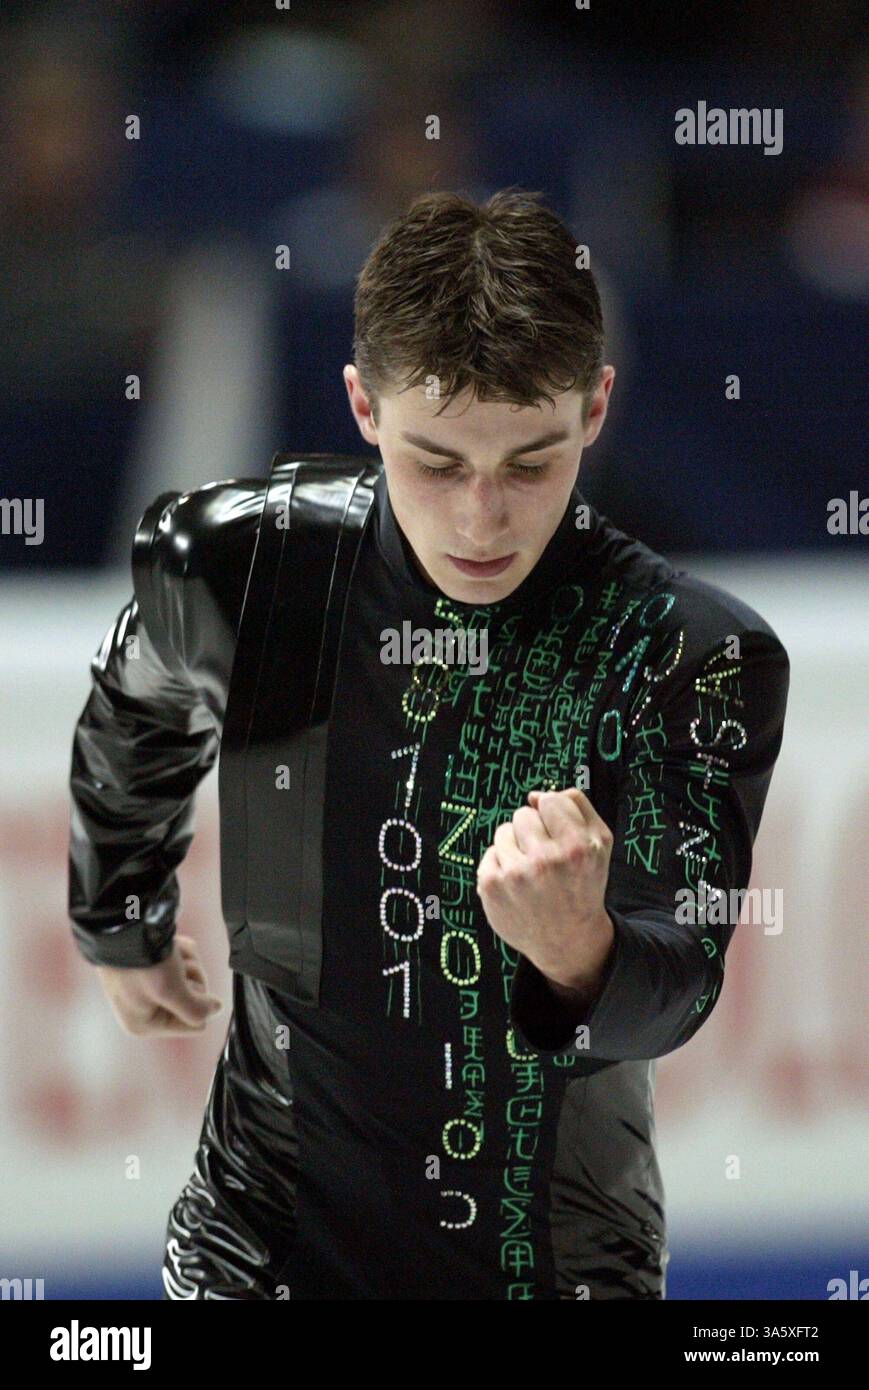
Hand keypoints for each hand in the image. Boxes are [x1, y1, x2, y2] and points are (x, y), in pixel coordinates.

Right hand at [95, 934, 222, 1037]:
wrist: (123, 924)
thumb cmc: (140, 961)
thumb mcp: (171, 991)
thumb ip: (196, 1009)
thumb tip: (215, 1010)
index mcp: (144, 1024)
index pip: (194, 1024)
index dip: (195, 1003)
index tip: (181, 986)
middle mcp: (145, 1007)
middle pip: (194, 999)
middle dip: (190, 978)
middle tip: (174, 966)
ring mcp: (148, 984)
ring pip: (190, 977)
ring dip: (186, 962)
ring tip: (170, 953)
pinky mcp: (151, 964)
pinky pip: (182, 961)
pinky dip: (181, 950)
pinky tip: (171, 944)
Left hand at [475, 787, 614, 990]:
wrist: (567, 940)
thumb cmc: (582, 885)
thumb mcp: (600, 843)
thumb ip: (576, 805)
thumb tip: (536, 796)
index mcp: (577, 847)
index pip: (551, 800)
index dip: (553, 815)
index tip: (557, 833)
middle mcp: (546, 861)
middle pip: (523, 814)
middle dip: (533, 832)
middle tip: (546, 858)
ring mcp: (515, 874)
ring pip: (503, 831)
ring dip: (515, 847)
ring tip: (531, 872)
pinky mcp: (491, 885)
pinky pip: (489, 853)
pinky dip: (501, 865)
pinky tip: (517, 885)